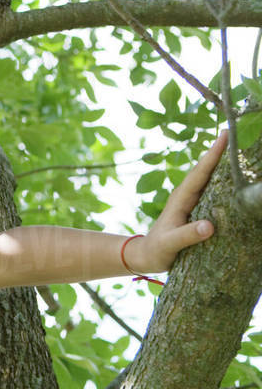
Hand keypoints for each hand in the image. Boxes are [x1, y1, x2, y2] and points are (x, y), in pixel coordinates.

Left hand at [126, 131, 226, 273]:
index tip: (226, 135)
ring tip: (242, 149)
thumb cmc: (157, 249)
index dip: (214, 154)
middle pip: (207, 169)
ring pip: (212, 179)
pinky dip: (225, 181)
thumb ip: (187, 235)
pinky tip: (238, 178)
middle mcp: (188, 196)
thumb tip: (209, 226)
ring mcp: (193, 202)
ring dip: (225, 164)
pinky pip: (214, 191)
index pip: (200, 172)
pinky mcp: (198, 210)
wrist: (146, 256)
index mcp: (181, 198)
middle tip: (238, 132)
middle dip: (222, 151)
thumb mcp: (170, 244)